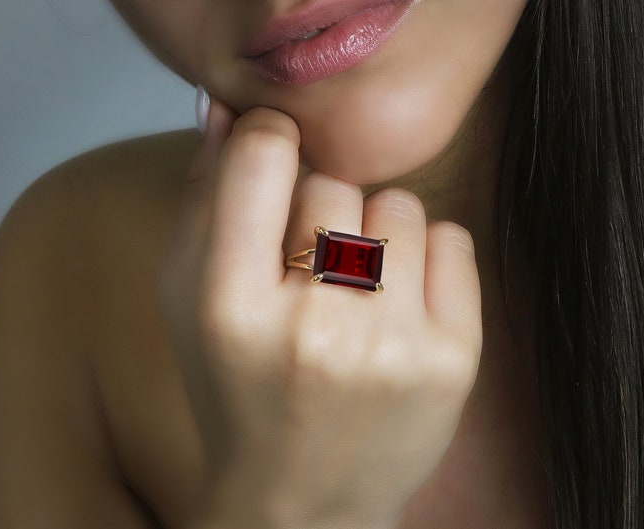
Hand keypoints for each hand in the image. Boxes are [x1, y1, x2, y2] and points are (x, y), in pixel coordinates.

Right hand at [160, 96, 482, 528]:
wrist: (305, 500)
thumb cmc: (238, 392)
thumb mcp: (190, 304)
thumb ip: (204, 202)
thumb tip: (232, 113)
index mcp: (227, 308)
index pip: (261, 158)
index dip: (268, 141)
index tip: (273, 157)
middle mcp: (312, 327)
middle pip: (334, 182)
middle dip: (320, 209)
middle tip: (311, 269)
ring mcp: (391, 346)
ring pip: (399, 204)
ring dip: (376, 231)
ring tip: (357, 290)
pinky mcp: (454, 359)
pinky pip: (453, 239)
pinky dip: (427, 257)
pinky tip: (400, 304)